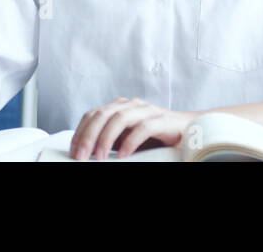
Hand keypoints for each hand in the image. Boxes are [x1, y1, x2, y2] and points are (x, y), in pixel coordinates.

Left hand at [69, 97, 196, 159]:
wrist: (190, 130)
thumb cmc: (156, 137)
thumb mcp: (127, 138)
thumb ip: (110, 140)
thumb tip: (87, 152)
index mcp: (120, 107)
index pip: (93, 114)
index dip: (80, 132)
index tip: (73, 150)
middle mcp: (132, 105)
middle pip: (103, 114)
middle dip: (88, 136)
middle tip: (80, 156)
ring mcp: (148, 110)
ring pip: (120, 118)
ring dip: (106, 139)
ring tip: (99, 157)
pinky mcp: (163, 120)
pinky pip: (143, 128)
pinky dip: (131, 142)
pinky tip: (124, 155)